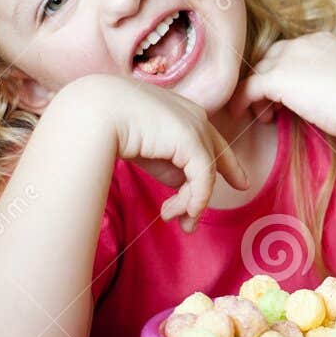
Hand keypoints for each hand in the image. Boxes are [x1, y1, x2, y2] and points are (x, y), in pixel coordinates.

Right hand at [57, 74, 249, 230]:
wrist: (94, 114)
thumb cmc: (110, 128)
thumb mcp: (147, 150)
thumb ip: (169, 165)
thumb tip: (185, 189)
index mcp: (182, 111)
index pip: (211, 141)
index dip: (226, 164)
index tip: (241, 183)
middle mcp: (195, 116)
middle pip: (212, 159)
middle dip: (203, 194)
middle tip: (190, 225)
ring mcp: (195, 125)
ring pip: (206, 173)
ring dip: (188, 202)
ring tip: (167, 216)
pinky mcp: (192, 139)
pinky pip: (203, 177)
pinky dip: (195, 199)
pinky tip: (181, 213)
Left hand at [225, 33, 335, 139]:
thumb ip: (328, 82)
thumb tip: (319, 99)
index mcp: (323, 40)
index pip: (291, 51)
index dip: (285, 72)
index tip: (289, 96)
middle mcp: (304, 43)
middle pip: (270, 57)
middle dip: (268, 80)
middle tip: (272, 106)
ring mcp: (289, 58)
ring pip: (258, 72)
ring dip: (256, 93)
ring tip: (265, 116)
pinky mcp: (278, 77)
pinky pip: (248, 88)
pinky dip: (241, 101)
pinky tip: (240, 114)